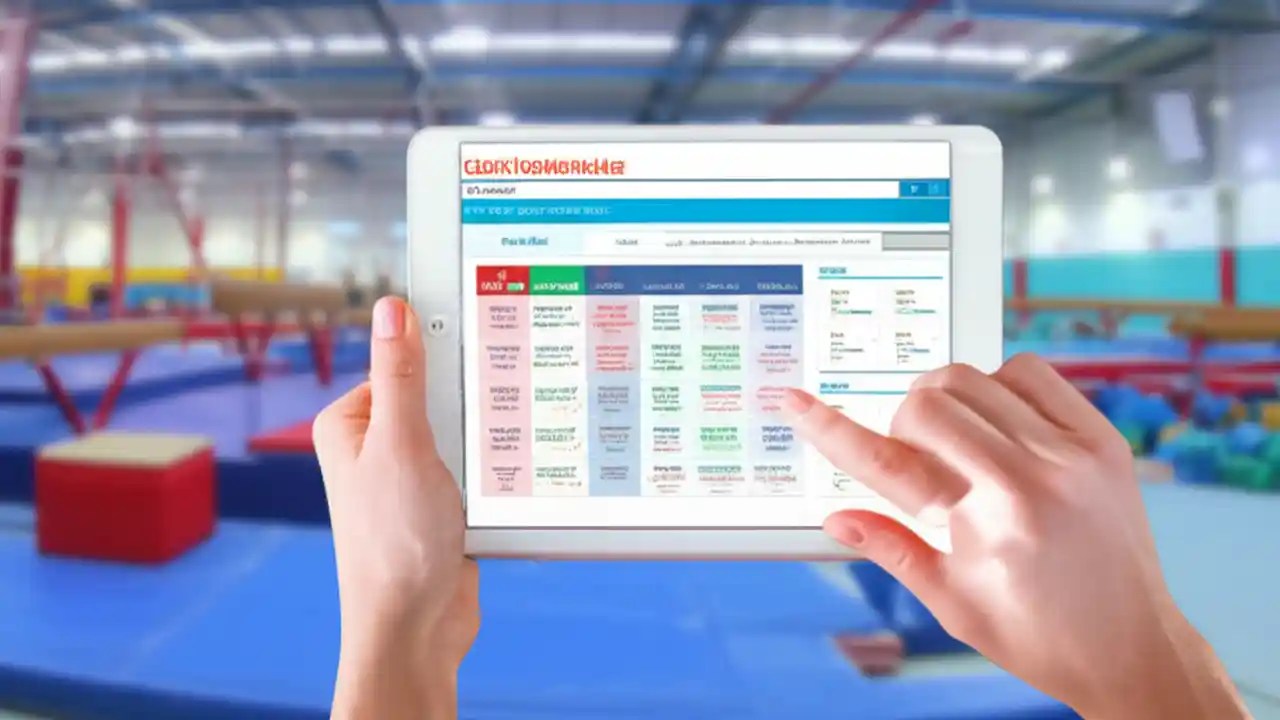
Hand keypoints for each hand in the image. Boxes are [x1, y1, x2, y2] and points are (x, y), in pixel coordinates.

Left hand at [314, 296, 477, 719]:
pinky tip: (508, 480)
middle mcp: (376, 448)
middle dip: (470, 403)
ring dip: (487, 441)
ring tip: (494, 459)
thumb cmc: (394, 545)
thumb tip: (393, 308)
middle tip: (492, 413)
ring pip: (464, 431)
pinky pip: (478, 467)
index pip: (403, 360)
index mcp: (350, 424)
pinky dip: (496, 470)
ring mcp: (410, 477)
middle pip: (438, 394)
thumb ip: (401, 376)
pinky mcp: (441, 504)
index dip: (442, 354)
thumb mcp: (401, 446)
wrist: (416, 628)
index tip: (479, 349)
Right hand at [782, 355, 1246, 719]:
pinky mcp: (1102, 439)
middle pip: (929, 400)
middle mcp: (1032, 475)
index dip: (830, 429)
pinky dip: (1001, 385)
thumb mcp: (952, 602)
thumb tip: (836, 517)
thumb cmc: (1040, 635)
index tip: (794, 403)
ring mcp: (1073, 450)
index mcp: (987, 520)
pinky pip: (1032, 373)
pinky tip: (999, 424)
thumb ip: (891, 547)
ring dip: (949, 401)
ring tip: (959, 446)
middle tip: (918, 461)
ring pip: (976, 377)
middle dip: (905, 424)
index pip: (887, 460)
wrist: (1133, 650)